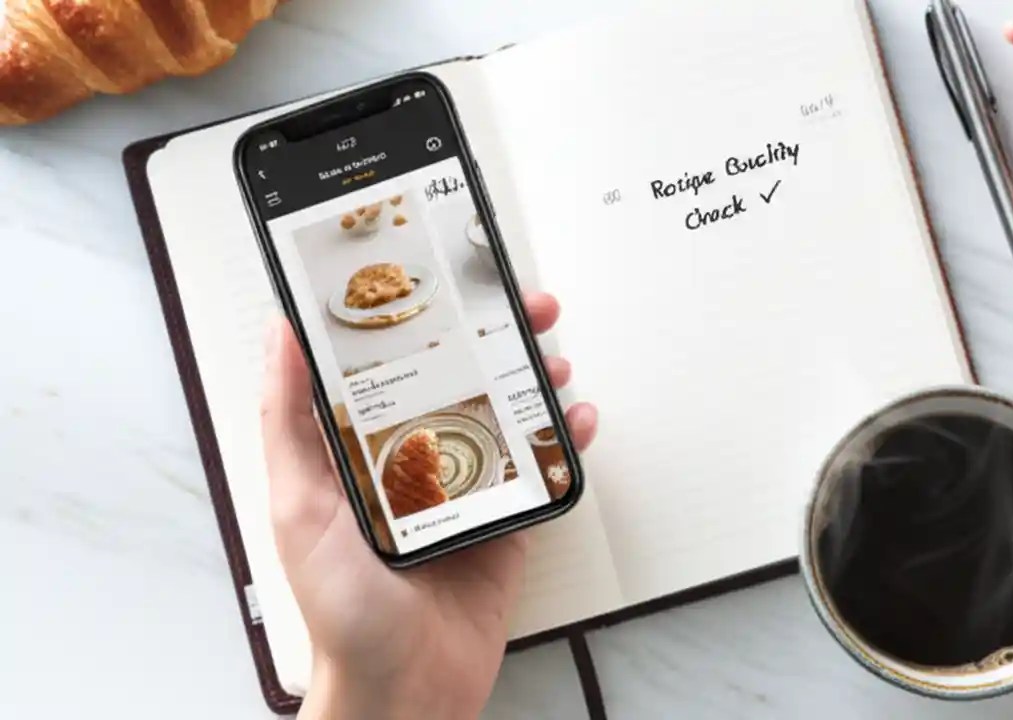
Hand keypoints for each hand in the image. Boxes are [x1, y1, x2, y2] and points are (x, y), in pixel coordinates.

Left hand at [261, 292, 597, 719]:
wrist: (406, 691)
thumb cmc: (343, 612)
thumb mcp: (302, 507)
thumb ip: (291, 422)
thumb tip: (279, 336)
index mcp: (362, 449)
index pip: (394, 364)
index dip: (422, 317)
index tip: (445, 277)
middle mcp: (414, 460)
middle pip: (461, 379)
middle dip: (495, 336)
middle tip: (524, 305)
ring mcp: (466, 488)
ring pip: (507, 413)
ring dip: (536, 378)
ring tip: (554, 355)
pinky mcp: (507, 521)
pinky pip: (541, 469)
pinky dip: (567, 441)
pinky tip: (580, 420)